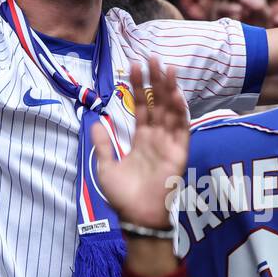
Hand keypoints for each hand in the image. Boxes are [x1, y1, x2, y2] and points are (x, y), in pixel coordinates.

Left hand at [91, 57, 189, 230]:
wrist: (137, 218)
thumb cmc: (123, 197)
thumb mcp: (105, 167)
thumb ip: (103, 144)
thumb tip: (95, 121)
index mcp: (141, 140)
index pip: (141, 107)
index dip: (138, 87)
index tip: (134, 66)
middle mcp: (156, 138)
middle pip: (157, 103)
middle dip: (155, 81)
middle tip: (152, 58)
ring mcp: (169, 144)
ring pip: (171, 111)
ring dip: (169, 90)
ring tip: (167, 68)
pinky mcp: (179, 153)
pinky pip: (182, 129)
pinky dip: (180, 111)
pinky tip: (176, 95)